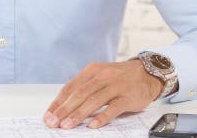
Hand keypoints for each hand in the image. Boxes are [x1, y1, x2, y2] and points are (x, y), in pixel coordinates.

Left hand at [43, 60, 163, 129]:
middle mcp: (103, 76)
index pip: (70, 87)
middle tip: (54, 123)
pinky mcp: (127, 96)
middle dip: (64, 110)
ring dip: (78, 115)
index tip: (49, 115)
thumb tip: (64, 106)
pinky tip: (92, 125)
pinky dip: (102, 117)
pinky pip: (113, 108)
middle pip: (79, 94)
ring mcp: (116, 86)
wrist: (148, 73)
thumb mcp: (101, 75)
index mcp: (92, 70)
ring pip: (93, 100)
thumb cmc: (120, 77)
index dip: (58, 102)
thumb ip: (85, 87)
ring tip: (67, 126)